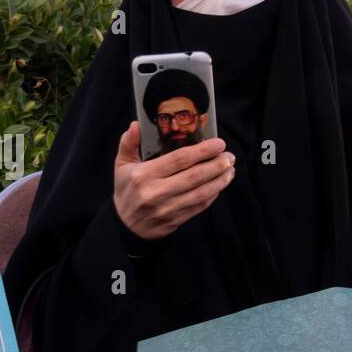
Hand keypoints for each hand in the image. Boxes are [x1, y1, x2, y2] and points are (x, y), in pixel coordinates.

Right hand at [113, 121, 234, 239]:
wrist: (125, 226)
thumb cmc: (126, 190)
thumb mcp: (121, 165)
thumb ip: (128, 144)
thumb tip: (136, 125)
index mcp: (144, 175)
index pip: (178, 160)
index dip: (201, 151)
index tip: (218, 143)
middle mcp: (156, 192)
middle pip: (193, 176)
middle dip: (216, 165)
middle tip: (230, 156)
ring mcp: (167, 208)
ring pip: (200, 193)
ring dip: (219, 180)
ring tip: (230, 169)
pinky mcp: (175, 221)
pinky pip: (199, 206)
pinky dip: (212, 195)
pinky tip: (220, 184)